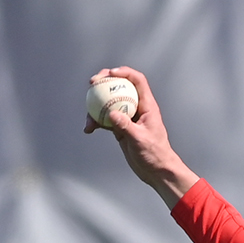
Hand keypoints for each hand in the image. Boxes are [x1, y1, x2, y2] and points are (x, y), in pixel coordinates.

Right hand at [84, 66, 199, 207]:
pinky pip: (105, 119)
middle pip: (120, 87)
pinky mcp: (120, 128)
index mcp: (147, 106)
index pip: (137, 81)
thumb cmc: (155, 154)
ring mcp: (127, 117)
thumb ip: (126, 126)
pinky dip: (96, 121)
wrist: (156, 170)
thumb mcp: (140, 139)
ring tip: (88, 119)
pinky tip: (89, 129)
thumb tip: (112, 114)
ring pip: (109, 103)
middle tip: (92, 83)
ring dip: (95, 106)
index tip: (110, 73)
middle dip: (105, 82)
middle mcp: (137, 108)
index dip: (124, 72)